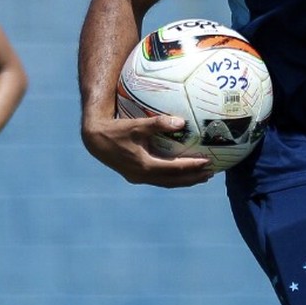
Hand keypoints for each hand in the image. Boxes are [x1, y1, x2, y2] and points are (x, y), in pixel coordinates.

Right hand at [81, 112, 213, 187]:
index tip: (208, 162)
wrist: (94, 140)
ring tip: (202, 176)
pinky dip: (173, 177)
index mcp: (144, 165)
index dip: (193, 166)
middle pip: (174, 181)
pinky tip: (181, 171)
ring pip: (166, 183)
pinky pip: (159, 179)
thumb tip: (181, 122)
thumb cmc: (115, 129)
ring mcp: (138, 178)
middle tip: (211, 173)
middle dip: (193, 178)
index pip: (175, 168)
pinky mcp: (136, 176)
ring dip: (184, 180)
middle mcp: (142, 175)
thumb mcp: (136, 125)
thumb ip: (158, 123)